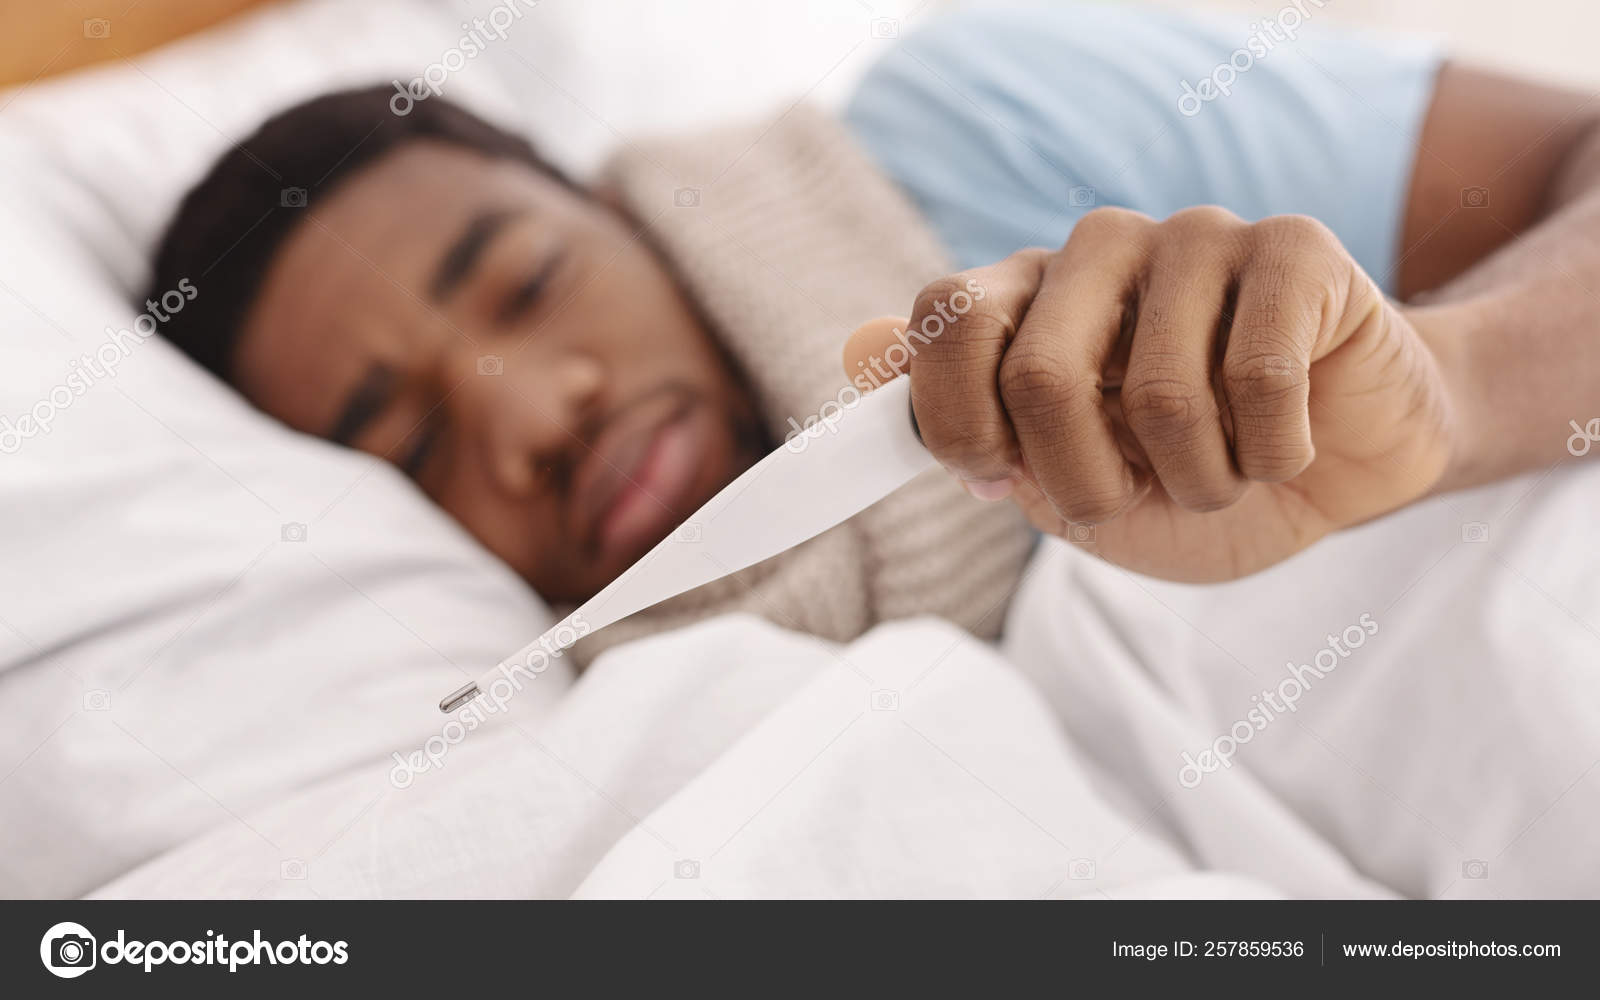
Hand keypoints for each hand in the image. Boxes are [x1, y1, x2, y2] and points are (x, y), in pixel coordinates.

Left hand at [846, 207, 1456, 581]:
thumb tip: (857, 353)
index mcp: (1029, 298)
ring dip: (1194, 481)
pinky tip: (1285, 441)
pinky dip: (1271, 455)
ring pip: (1156, 395)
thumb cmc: (1197, 479)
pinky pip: (1255, 381)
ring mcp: (1195, 237)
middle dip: (1084, 483)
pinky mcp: (1291, 248)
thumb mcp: (1075, 493)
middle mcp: (1098, 251)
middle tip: (1132, 497)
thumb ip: (980, 444)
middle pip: (1035, 373)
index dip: (952, 418)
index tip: (995, 476)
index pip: (942, 318)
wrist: (1347, 469)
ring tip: (1221, 470)